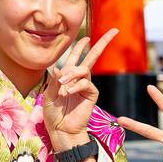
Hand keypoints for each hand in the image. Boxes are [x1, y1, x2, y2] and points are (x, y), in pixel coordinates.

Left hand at [42, 28, 118, 149]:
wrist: (61, 130)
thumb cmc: (54, 114)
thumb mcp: (48, 95)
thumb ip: (53, 81)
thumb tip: (58, 68)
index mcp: (68, 76)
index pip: (76, 57)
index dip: (81, 46)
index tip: (87, 36)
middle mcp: (79, 78)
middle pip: (93, 56)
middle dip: (103, 43)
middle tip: (115, 31)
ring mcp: (86, 86)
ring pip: (84, 69)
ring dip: (72, 74)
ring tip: (61, 86)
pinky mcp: (91, 94)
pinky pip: (86, 83)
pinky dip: (75, 85)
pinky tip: (66, 93)